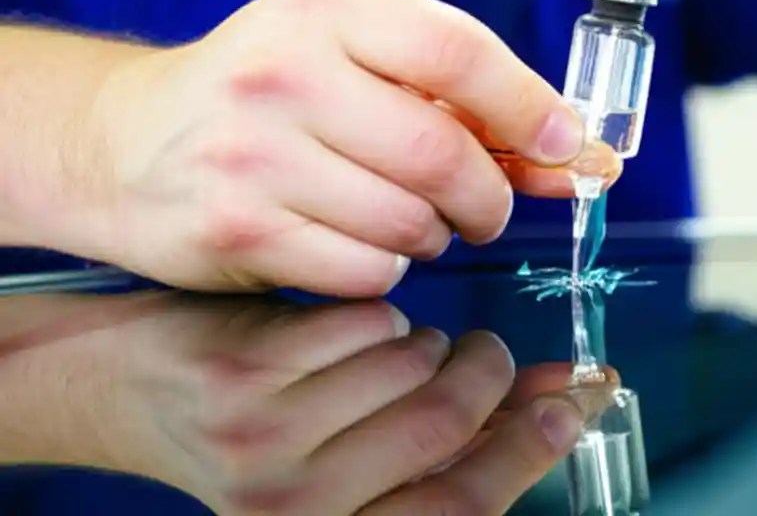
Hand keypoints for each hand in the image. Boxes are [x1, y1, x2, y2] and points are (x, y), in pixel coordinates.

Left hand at [81, 295, 584, 514]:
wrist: (119, 392)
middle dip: (485, 375)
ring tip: (394, 350)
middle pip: (445, 427)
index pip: (464, 505)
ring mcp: (268, 441)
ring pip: (410, 364)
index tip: (581, 392)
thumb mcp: (354, 462)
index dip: (534, 447)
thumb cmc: (254, 431)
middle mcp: (300, 510)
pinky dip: (372, 316)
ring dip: (422, 343)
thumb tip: (562, 398)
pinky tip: (342, 333)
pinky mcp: (246, 373)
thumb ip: (454, 441)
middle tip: (485, 352)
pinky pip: (364, 322)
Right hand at [89, 0, 616, 295]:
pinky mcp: (237, 228)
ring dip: (435, 235)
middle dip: (489, 196)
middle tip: (487, 209)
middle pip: (440, 152)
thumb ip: (460, 101)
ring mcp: (254, 154)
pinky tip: (362, 246)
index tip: (564, 144)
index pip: (456, 50)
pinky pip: (365, 271)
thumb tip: (576, 154)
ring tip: (412, 222)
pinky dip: (387, 270)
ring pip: (408, 221)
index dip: (527, 105)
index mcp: (325, 11)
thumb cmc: (267, 98)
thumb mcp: (352, 62)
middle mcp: (284, 73)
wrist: (127, 144)